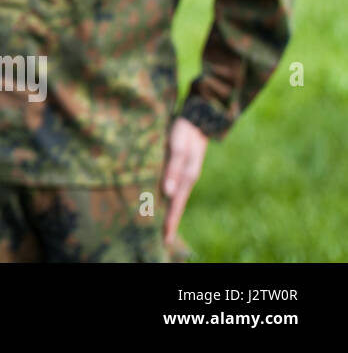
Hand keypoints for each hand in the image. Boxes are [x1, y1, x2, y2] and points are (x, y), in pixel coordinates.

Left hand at [161, 117, 207, 246]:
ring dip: (167, 210)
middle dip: (169, 222)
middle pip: (175, 205)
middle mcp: (184, 179)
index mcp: (186, 178)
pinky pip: (172, 185)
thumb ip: (172, 169)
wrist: (196, 116)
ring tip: (159, 224)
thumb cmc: (184, 131)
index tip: (166, 240)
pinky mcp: (178, 165)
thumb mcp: (178, 148)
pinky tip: (160, 198)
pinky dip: (166, 196)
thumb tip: (167, 193)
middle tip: (162, 240)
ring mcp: (183, 172)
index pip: (176, 206)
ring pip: (173, 196)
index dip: (170, 223)